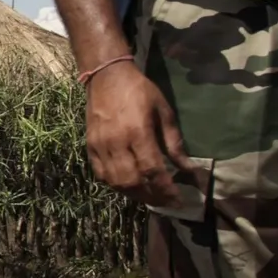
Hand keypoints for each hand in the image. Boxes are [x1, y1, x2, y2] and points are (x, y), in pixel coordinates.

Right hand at [84, 63, 192, 208]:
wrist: (106, 75)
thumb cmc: (139, 91)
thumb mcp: (164, 112)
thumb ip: (174, 142)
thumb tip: (188, 168)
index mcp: (137, 131)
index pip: (152, 170)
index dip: (166, 189)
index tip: (178, 199)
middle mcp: (116, 142)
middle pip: (133, 181)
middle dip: (152, 197)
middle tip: (167, 201)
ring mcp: (100, 146)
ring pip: (116, 183)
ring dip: (135, 195)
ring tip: (150, 197)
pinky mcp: (90, 147)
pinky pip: (102, 175)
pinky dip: (116, 186)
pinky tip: (129, 187)